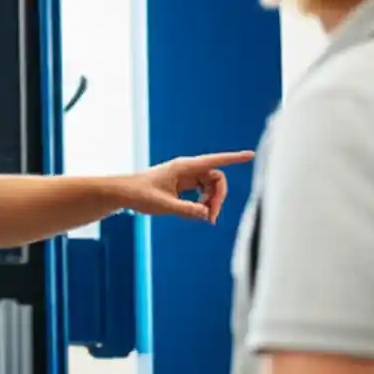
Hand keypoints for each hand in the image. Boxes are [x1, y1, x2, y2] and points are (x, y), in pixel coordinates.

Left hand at [127, 150, 254, 222]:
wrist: (123, 193)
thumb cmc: (139, 194)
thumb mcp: (163, 205)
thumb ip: (186, 210)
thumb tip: (206, 214)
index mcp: (184, 167)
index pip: (214, 161)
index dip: (233, 158)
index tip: (250, 155)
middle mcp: (187, 169)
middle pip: (216, 178)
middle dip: (218, 197)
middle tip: (211, 217)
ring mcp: (185, 177)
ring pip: (210, 186)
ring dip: (212, 202)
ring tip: (205, 218)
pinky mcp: (182, 185)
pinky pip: (202, 192)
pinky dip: (203, 203)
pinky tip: (199, 214)